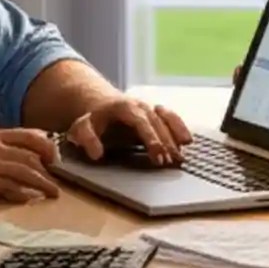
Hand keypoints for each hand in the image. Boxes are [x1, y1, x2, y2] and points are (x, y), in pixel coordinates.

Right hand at [0, 128, 60, 205]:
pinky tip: (31, 199)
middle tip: (59, 179)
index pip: (29, 135)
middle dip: (49, 167)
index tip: (56, 159)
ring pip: (26, 170)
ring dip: (43, 183)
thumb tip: (27, 156)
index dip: (47, 146)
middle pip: (31, 154)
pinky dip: (23, 194)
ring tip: (54, 193)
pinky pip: (10, 187)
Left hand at [66, 96, 192, 166]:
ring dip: (176, 136)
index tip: (158, 154)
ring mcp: (150, 108)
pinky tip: (187, 141)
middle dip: (165, 142)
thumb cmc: (92, 121)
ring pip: (167, 119)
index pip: (141, 122)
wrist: (101, 107)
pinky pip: (171, 118)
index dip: (151, 138)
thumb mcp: (81, 129)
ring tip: (181, 156)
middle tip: (170, 162)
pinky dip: (180, 127)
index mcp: (124, 107)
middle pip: (157, 122)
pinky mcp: (156, 113)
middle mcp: (141, 105)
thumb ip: (87, 139)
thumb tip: (97, 154)